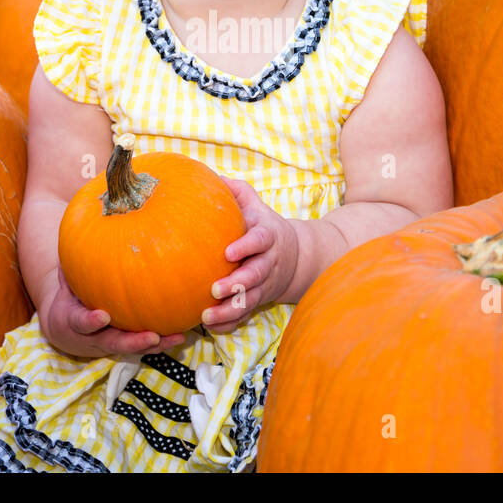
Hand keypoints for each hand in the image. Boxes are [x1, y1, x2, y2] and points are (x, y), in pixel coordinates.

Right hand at [40, 265, 187, 358]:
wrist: (66, 326)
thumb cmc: (69, 294)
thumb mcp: (65, 280)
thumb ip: (73, 262)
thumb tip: (83, 227)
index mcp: (73, 322)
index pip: (81, 322)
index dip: (91, 321)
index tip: (102, 316)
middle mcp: (93, 338)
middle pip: (114, 343)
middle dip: (133, 342)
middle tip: (151, 336)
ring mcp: (111, 343)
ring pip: (134, 347)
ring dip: (156, 344)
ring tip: (178, 337)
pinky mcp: (125, 344)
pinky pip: (145, 345)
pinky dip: (163, 341)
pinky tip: (184, 332)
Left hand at [202, 177, 298, 334]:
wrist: (296, 257)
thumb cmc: (263, 227)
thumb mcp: (256, 206)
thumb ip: (237, 192)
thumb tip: (212, 176)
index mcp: (266, 237)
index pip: (260, 240)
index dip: (247, 246)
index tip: (228, 252)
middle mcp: (268, 262)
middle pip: (255, 275)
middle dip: (237, 284)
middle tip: (215, 289)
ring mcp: (264, 284)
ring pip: (249, 300)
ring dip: (230, 310)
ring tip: (207, 316)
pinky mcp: (259, 300)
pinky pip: (245, 314)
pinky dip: (229, 323)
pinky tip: (210, 327)